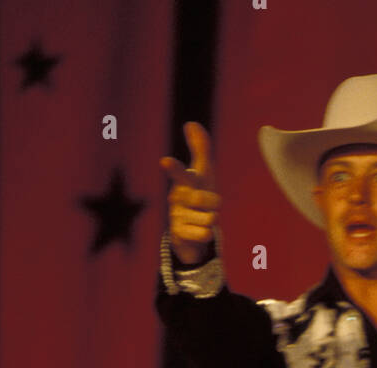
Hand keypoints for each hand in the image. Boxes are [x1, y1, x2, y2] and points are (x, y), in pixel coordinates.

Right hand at [159, 121, 220, 264]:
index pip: (182, 173)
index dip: (175, 168)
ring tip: (205, 219)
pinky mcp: (179, 235)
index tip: (165, 161)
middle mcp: (178, 198)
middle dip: (210, 201)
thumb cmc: (198, 194)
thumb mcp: (204, 173)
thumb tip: (191, 124)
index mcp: (184, 182)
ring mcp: (177, 217)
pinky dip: (206, 234)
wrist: (190, 231)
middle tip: (212, 204)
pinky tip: (202, 233)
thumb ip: (200, 148)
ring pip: (207, 218)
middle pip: (200, 198)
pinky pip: (202, 234)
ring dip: (211, 219)